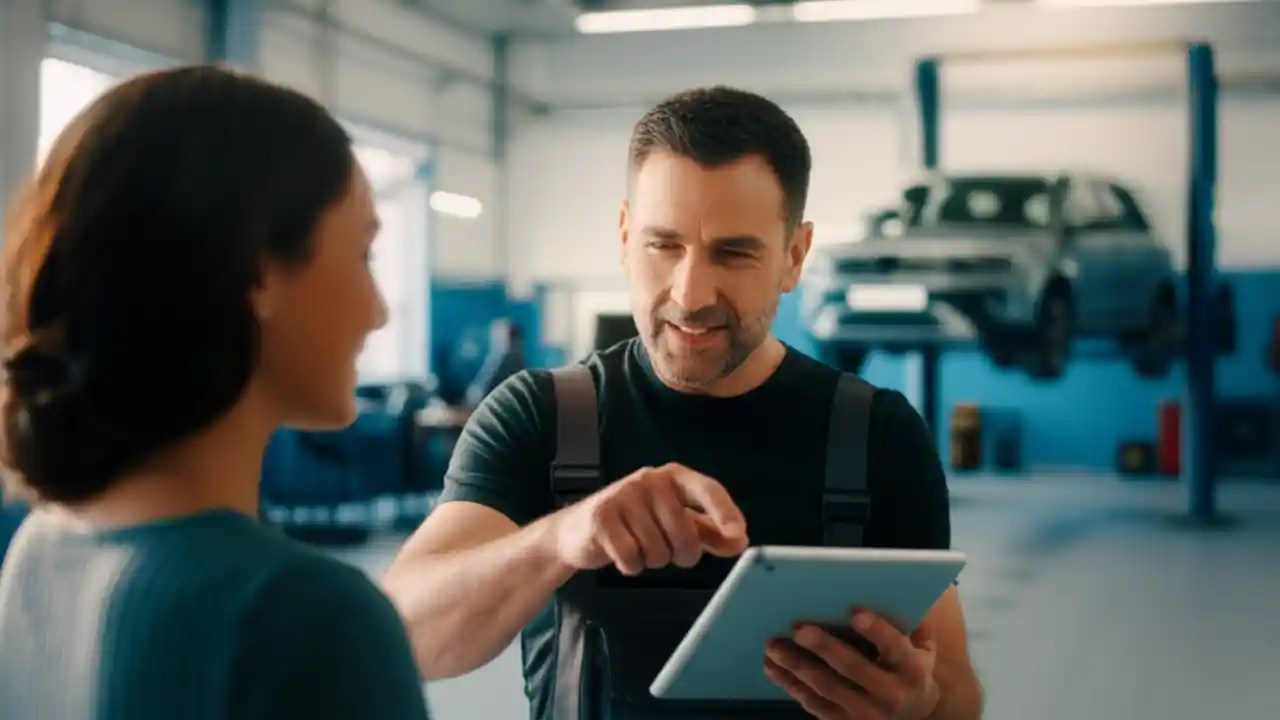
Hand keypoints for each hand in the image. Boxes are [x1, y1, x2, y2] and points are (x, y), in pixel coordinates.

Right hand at [552, 462, 747, 575]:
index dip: (726, 513)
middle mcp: (649, 480)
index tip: (739, 536)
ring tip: (638, 547)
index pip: (708, 489)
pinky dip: (630, 566)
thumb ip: (708, 532)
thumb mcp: (673, 524)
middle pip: (685, 532)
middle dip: (681, 554)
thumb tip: (740, 541)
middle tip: (667, 551)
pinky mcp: (601, 518)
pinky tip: (621, 554)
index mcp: (672, 477)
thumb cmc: (634, 525)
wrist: (577, 531)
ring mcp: (623, 496)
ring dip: (652, 561)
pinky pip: (631, 558)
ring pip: (658, 550)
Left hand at [764, 609, 939, 719]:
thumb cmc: (911, 671)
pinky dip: (790, 684)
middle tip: (798, 628)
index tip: (854, 612)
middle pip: (852, 668)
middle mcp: (891, 695)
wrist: (913, 717)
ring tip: (774, 646)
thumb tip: (895, 588)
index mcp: (912, 670)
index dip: (875, 630)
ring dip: (796, 665)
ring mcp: (866, 714)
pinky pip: (813, 704)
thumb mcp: (923, 648)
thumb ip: (913, 622)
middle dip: (823, 647)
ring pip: (826, 687)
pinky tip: (774, 667)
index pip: (894, 647)